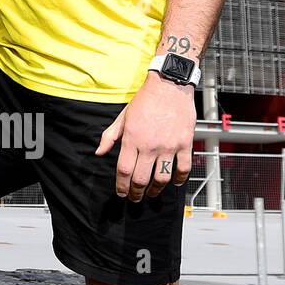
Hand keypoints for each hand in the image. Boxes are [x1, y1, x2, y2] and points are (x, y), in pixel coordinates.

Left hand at [95, 71, 195, 201]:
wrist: (169, 87)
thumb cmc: (145, 100)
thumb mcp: (122, 117)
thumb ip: (110, 136)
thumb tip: (99, 152)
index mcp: (132, 139)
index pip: (123, 170)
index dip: (121, 186)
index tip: (121, 193)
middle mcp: (149, 145)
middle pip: (141, 179)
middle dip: (136, 192)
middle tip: (134, 197)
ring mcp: (169, 146)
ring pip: (162, 178)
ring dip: (156, 190)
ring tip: (152, 193)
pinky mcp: (185, 144)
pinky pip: (183, 168)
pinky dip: (179, 179)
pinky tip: (174, 182)